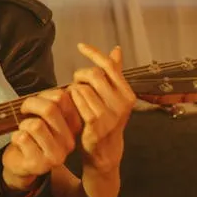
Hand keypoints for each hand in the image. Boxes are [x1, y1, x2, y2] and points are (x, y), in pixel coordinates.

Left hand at [1, 88, 80, 190]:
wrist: (21, 163)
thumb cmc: (32, 136)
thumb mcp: (45, 117)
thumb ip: (52, 103)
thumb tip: (55, 92)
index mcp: (73, 126)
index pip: (63, 98)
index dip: (44, 94)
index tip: (37, 100)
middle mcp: (69, 142)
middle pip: (50, 109)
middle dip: (30, 104)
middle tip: (23, 110)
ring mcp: (56, 155)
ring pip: (36, 125)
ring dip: (23, 124)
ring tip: (24, 130)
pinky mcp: (40, 164)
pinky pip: (23, 138)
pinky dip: (15, 136)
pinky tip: (20, 143)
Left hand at [69, 43, 136, 173]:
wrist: (104, 151)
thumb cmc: (107, 119)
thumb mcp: (114, 97)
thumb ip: (115, 73)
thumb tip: (117, 50)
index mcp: (127, 93)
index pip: (109, 66)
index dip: (94, 53)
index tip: (80, 46)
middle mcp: (122, 103)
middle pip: (93, 74)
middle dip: (80, 75)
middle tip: (76, 83)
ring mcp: (110, 114)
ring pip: (82, 87)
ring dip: (73, 89)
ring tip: (74, 97)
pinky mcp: (96, 124)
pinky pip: (78, 100)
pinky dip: (71, 99)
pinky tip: (70, 104)